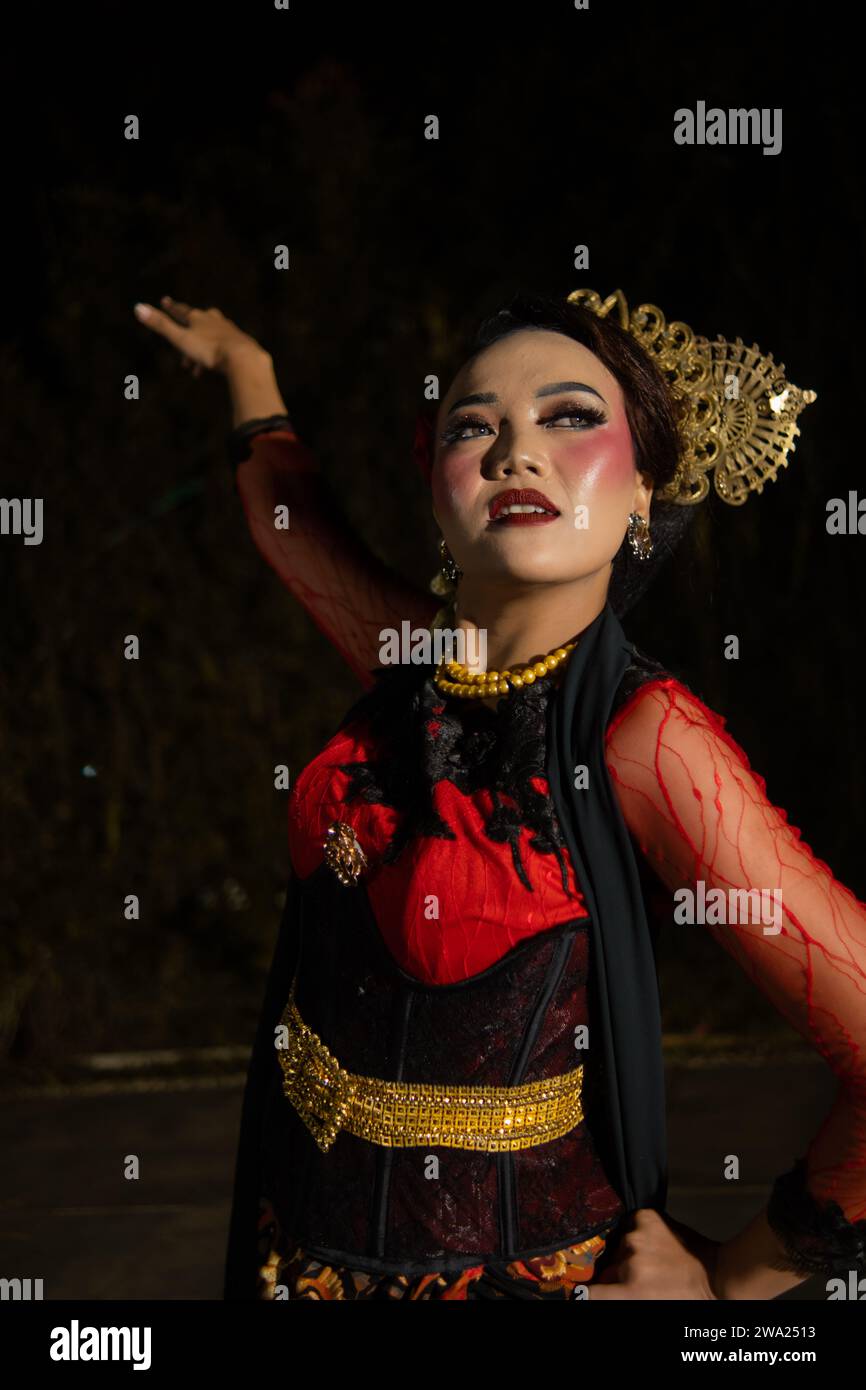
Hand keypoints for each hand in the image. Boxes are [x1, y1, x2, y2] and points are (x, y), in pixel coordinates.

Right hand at [133, 296, 266, 376]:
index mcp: (198, 317)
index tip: (164, 301)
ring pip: (209, 338)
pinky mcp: (239, 342)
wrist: (243, 358)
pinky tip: (216, 368)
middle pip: (196, 324)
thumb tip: (137, 307)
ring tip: (195, 368)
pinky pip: (223, 348)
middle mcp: (213, 319)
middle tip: (182, 355)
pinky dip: (214, 357)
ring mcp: (228, 330)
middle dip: (187, 337)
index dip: (171, 307)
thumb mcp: (181, 339)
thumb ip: (161, 325)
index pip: (181, 310)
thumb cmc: (209, 349)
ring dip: (200, 352)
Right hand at [589, 1208, 719, 1299]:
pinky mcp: (648, 1218)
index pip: (588, 1293)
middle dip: (616, 1275)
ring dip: (629, 1254)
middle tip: (638, 1281)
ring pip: (619, 1246)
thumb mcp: (647, 1305)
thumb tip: (599, 1293)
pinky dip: (640, 1233)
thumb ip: (623, 1298)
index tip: (584, 1294)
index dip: (584, 1294)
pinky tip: (655, 1243)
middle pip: (606, 1269)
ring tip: (653, 1261)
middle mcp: (630, 1263)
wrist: (719, 1278)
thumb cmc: (688, 1299)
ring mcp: (638, 1237)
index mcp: (631, 1292)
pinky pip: (631, 1224)